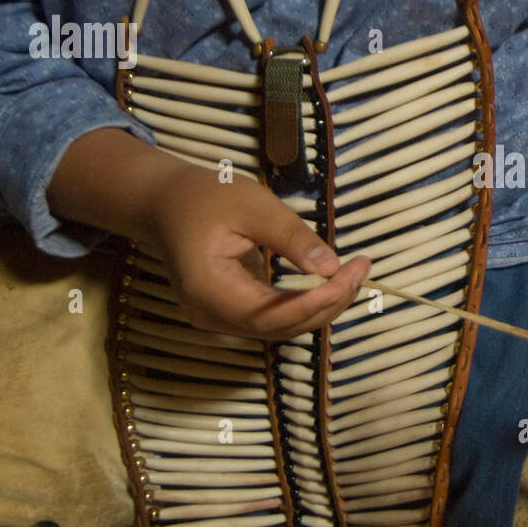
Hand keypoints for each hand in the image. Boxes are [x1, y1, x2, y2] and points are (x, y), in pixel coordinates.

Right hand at [143, 162, 369, 340]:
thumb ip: (291, 237)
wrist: (166, 204)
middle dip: (327, 304)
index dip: (314, 303)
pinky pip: (275, 319)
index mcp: (207, 288)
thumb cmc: (205, 198)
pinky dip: (306, 304)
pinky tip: (332, 283)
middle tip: (361, 269)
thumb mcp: (252, 205)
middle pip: (279, 327)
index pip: (269, 315)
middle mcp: (210, 315)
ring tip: (353, 274)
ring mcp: (218, 319)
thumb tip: (331, 266)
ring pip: (281, 328)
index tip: (350, 276)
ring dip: (322, 307)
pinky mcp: (231, 314)